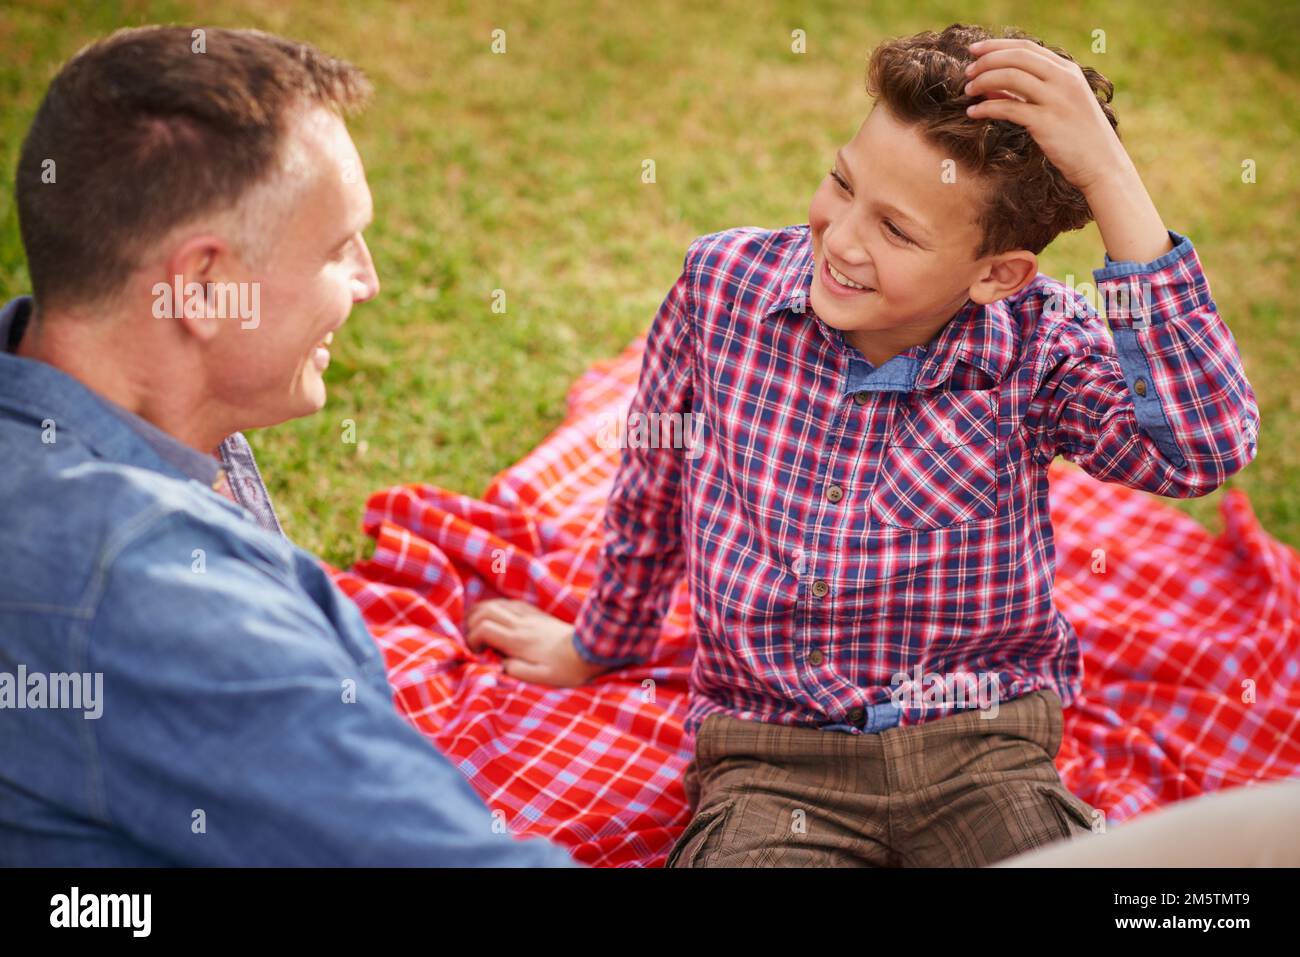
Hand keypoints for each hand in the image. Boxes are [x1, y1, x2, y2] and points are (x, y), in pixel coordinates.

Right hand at [465, 598, 607, 686]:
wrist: (591, 651)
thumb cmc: (566, 669)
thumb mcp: (540, 678)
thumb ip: (515, 671)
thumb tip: (497, 664)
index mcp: (519, 640)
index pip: (484, 628)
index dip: (472, 638)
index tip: (475, 652)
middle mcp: (522, 623)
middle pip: (486, 610)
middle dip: (471, 622)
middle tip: (470, 638)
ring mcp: (530, 616)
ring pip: (497, 603)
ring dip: (481, 612)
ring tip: (477, 627)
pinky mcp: (537, 614)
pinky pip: (511, 603)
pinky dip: (497, 608)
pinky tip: (497, 617)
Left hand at [963, 37, 1124, 193]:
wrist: (1102, 164)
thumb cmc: (1077, 137)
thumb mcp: (1057, 105)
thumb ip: (1028, 92)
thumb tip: (991, 85)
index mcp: (1068, 71)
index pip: (1027, 48)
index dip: (996, 46)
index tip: (975, 50)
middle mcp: (1064, 80)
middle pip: (1017, 57)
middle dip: (987, 60)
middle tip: (967, 71)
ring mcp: (1056, 100)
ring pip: (1011, 76)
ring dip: (984, 81)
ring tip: (968, 91)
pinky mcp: (1046, 123)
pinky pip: (1009, 108)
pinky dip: (987, 107)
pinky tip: (973, 113)